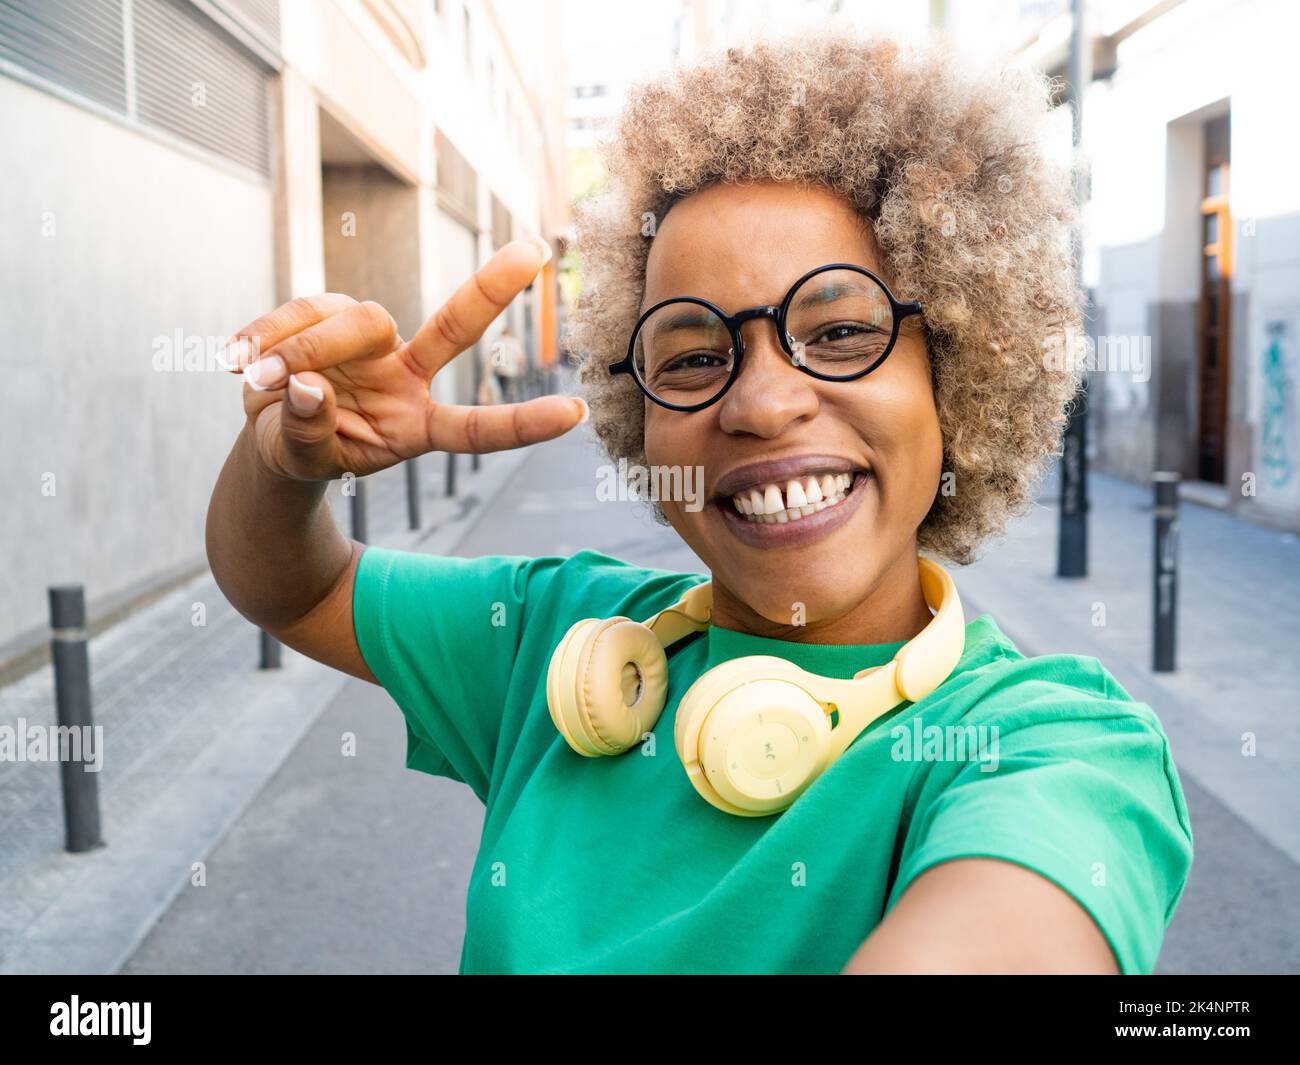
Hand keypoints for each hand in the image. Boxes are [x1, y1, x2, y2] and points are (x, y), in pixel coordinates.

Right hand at [219, 238, 585, 481]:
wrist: (267, 435)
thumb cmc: (302, 454)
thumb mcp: (303, 461)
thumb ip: (307, 433)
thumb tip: (308, 387)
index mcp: (416, 428)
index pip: (475, 429)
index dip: (522, 425)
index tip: (578, 413)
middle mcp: (405, 377)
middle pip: (453, 327)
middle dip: (492, 288)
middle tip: (536, 250)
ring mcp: (371, 342)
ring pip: (355, 321)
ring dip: (300, 347)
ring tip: (252, 378)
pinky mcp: (330, 315)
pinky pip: (304, 311)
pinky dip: (266, 333)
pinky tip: (236, 357)